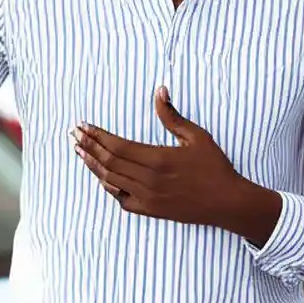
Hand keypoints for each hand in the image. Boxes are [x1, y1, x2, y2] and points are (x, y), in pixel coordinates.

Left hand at [72, 86, 279, 241]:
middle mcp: (149, 180)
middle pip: (109, 161)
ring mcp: (148, 198)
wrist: (229, 203)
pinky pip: (122, 200)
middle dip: (89, 146)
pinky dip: (109, 187)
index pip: (117, 145)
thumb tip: (159, 91)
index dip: (97, 135)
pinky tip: (101, 177)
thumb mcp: (197, 137)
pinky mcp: (151, 211)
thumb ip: (172, 116)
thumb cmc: (216, 167)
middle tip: (74, 134)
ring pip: (111, 180)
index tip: (84, 125)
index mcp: (158, 159)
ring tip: (79, 151)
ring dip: (93, 165)